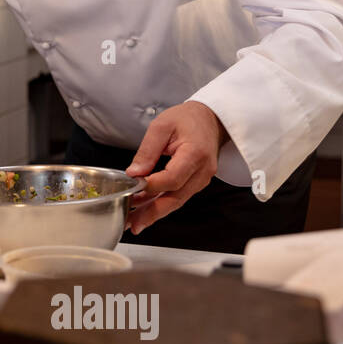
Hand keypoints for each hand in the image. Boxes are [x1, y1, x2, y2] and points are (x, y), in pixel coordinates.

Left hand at [124, 101, 226, 234]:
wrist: (210, 119)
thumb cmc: (186, 119)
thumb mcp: (161, 126)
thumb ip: (147, 151)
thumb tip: (134, 173)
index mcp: (195, 154)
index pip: (173, 178)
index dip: (152, 186)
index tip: (132, 188)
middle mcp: (202, 171)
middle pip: (175, 197)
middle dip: (152, 212)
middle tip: (132, 224)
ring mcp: (202, 179)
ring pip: (176, 201)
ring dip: (155, 213)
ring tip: (134, 222)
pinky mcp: (197, 183)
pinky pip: (178, 196)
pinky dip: (161, 204)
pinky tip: (145, 210)